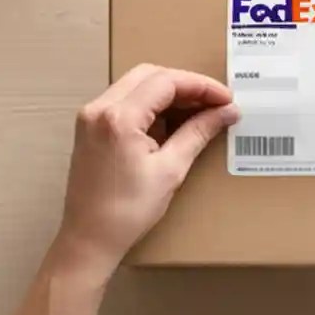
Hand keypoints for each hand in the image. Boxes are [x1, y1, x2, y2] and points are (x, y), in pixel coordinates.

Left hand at [55, 64, 239, 280]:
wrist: (89, 239)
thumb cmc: (127, 212)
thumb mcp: (170, 170)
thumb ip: (198, 133)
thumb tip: (226, 113)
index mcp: (118, 118)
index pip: (166, 82)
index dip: (201, 86)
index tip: (225, 99)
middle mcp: (99, 108)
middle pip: (150, 75)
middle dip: (185, 84)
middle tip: (214, 102)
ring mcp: (90, 116)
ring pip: (136, 84)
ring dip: (168, 92)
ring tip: (198, 111)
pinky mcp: (89, 127)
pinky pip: (124, 100)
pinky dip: (150, 103)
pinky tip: (171, 120)